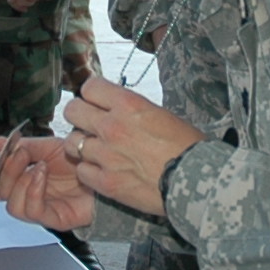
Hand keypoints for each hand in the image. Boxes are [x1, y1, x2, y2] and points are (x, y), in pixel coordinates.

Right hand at [0, 134, 97, 232]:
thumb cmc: (79, 161)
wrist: (104, 170)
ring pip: (13, 206)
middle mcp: (28, 195)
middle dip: (5, 174)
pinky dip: (33, 191)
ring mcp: (40, 208)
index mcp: (23, 178)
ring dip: (20, 183)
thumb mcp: (49, 147)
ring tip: (37, 165)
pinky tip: (42, 175)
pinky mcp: (53, 219)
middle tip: (18, 155)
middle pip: (0, 194)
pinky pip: (32, 211)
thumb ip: (23, 146)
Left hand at [47, 75, 208, 218]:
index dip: (91, 95)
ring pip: (72, 143)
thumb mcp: (162, 115)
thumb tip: (119, 110)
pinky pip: (82, 171)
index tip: (96, 103)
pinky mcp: (106, 182)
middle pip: (72, 111)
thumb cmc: (188, 147)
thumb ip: (133, 110)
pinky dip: (89, 172)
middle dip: (79, 117)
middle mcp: (112, 126)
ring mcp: (106, 155)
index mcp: (128, 105)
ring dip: (82, 146)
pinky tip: (102, 172)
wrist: (198, 181)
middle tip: (89, 126)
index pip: (90, 87)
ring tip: (96, 152)